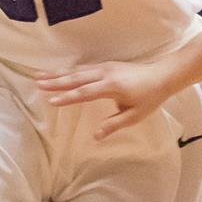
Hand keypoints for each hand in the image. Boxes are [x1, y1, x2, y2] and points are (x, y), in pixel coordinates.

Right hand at [38, 60, 183, 142]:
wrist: (163, 75)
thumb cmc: (150, 97)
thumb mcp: (134, 116)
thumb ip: (114, 125)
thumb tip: (95, 136)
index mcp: (112, 86)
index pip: (85, 92)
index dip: (68, 97)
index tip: (52, 101)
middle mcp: (105, 73)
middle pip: (76, 77)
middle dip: (56, 81)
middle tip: (38, 83)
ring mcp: (105, 67)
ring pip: (77, 70)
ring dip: (58, 73)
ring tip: (41, 76)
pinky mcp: (106, 65)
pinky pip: (83, 67)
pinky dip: (68, 70)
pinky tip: (58, 73)